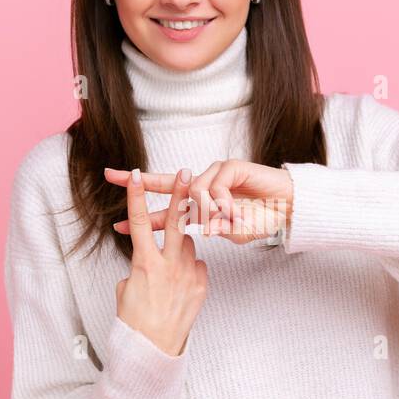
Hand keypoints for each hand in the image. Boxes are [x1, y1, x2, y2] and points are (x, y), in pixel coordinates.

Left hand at [103, 160, 293, 245]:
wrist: (287, 207)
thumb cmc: (261, 220)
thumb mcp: (232, 232)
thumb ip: (213, 228)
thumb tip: (200, 226)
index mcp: (200, 206)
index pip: (165, 212)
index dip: (143, 219)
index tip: (118, 225)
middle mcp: (203, 187)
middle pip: (164, 183)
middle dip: (137, 182)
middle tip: (112, 176)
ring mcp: (215, 174)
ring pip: (194, 191)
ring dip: (209, 209)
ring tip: (228, 218)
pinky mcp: (230, 166)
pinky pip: (216, 187)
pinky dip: (225, 202)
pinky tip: (236, 209)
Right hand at [115, 167, 207, 356]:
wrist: (153, 350)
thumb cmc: (133, 323)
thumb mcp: (125, 291)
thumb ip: (138, 268)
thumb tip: (147, 262)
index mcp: (144, 264)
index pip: (139, 222)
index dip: (136, 196)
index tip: (136, 175)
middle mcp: (168, 265)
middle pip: (176, 221)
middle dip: (182, 193)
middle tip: (187, 171)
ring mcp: (187, 275)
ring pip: (188, 245)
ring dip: (181, 247)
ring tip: (170, 269)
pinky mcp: (201, 286)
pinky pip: (198, 266)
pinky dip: (190, 268)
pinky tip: (181, 284)